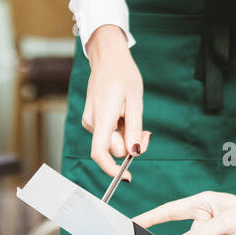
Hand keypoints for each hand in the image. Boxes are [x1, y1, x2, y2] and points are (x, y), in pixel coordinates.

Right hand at [82, 25, 150, 178]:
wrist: (107, 57)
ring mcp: (89, 120)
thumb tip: (135, 153)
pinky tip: (123, 114)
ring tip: (132, 115)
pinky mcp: (91, 119)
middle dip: (129, 146)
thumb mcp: (136, 101)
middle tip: (146, 132)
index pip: (100, 153)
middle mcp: (91, 121)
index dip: (112, 169)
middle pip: (111, 149)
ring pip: (110, 141)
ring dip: (125, 136)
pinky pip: (107, 133)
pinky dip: (119, 130)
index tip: (127, 177)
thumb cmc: (123, 75)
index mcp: (102, 117)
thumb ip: (134, 129)